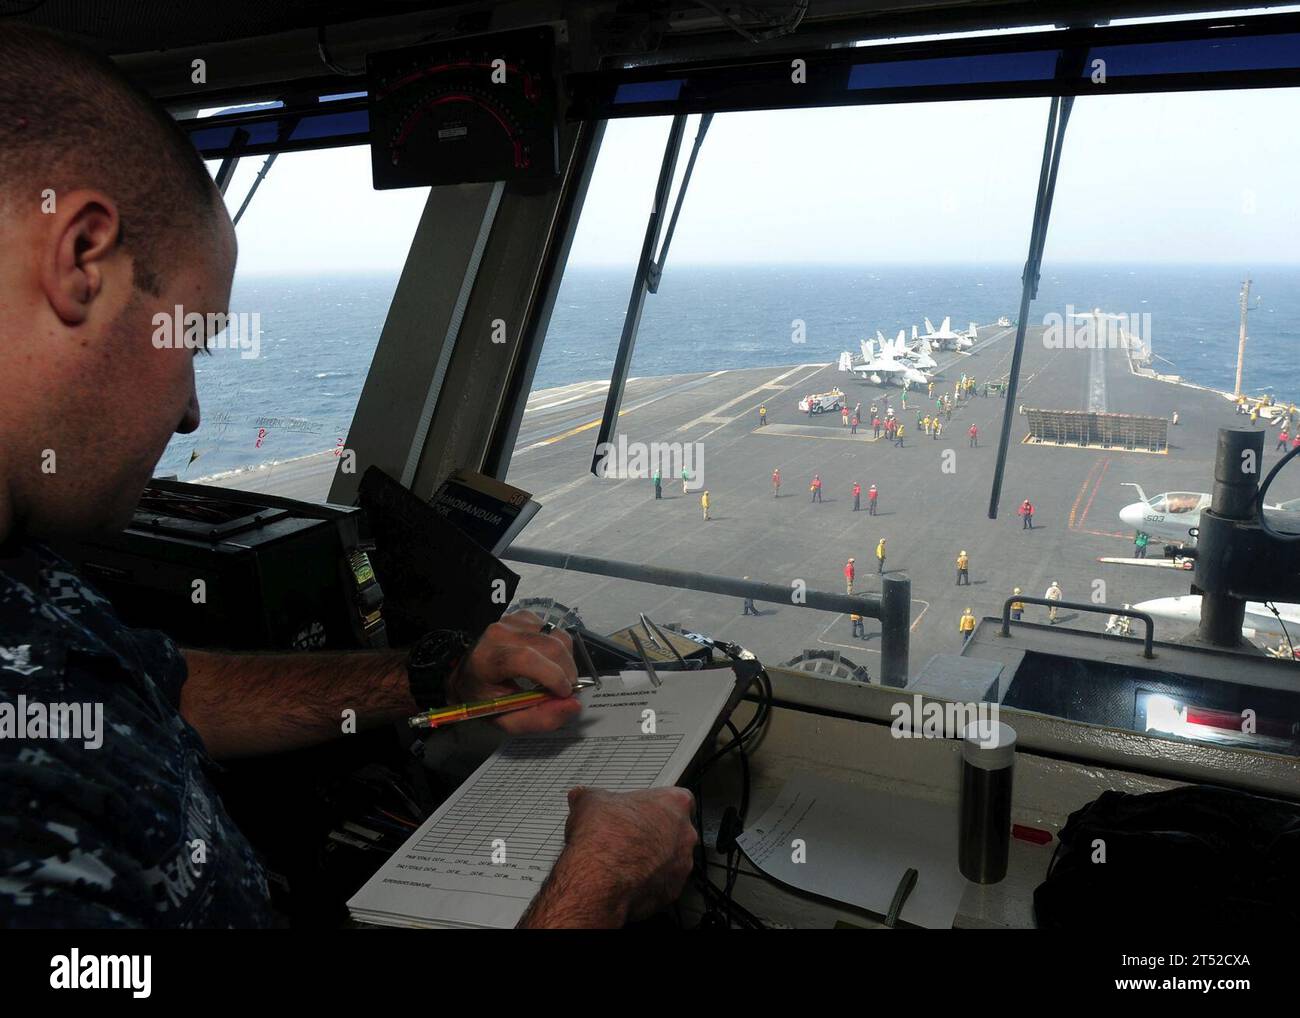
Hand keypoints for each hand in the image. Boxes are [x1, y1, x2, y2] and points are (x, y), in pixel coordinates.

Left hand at [447, 610, 580, 733]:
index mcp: (488, 660)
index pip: (525, 659)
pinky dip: (560, 649)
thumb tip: (574, 704)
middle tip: (565, 690)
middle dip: (567, 672)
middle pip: (549, 646)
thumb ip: (540, 718)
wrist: (468, 672)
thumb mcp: (507, 719)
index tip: (565, 693)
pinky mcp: (525, 616)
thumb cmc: (486, 698)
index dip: (552, 676)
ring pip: (558, 637)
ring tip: (557, 676)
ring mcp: (514, 621)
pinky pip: (555, 630)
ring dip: (567, 661)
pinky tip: (548, 661)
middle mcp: (500, 633)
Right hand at [519, 787, 697, 927]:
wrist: (600, 878)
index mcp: (674, 804)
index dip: (656, 804)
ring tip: (623, 860)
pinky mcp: (671, 893)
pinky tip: (624, 880)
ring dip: (652, 860)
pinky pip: (662, 885)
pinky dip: (647, 883)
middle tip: (629, 834)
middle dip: (655, 833)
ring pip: (671, 860)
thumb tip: (581, 797)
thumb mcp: (589, 801)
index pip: (678, 798)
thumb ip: (591, 797)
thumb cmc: (604, 837)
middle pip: (676, 830)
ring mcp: (681, 866)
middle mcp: (685, 835)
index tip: (640, 809)